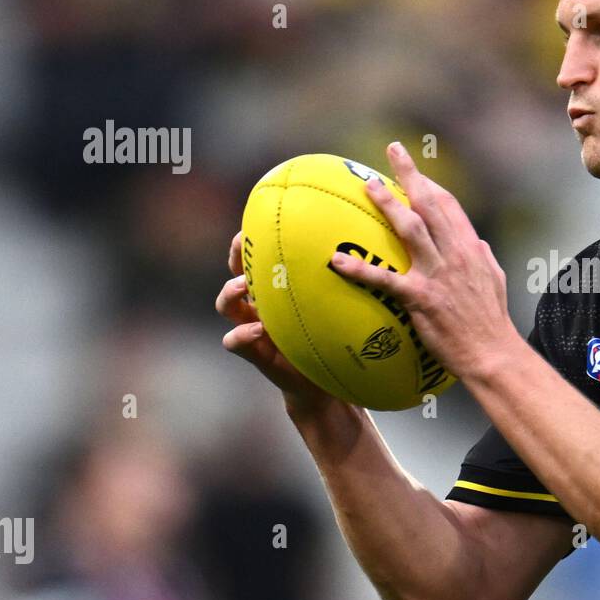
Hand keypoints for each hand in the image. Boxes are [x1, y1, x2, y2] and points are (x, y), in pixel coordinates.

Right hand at [216, 230, 339, 416]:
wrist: (323, 384)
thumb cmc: (333, 340)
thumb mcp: (340, 310)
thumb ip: (348, 286)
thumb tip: (374, 252)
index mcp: (279, 288)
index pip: (264, 254)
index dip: (261, 234)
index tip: (269, 216)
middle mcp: (261, 303)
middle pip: (236, 270)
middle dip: (236, 253)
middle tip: (243, 242)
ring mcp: (251, 325)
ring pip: (226, 304)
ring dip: (230, 292)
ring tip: (243, 287)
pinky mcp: (253, 351)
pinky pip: (235, 341)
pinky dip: (241, 334)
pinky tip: (257, 329)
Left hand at [327, 142, 518, 380]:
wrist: (493, 353)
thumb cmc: (492, 323)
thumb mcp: (495, 282)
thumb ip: (484, 259)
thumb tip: (477, 244)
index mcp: (471, 249)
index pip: (449, 207)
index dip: (431, 185)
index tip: (416, 172)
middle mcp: (455, 254)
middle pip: (430, 205)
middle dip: (411, 175)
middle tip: (393, 152)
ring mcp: (438, 274)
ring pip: (409, 229)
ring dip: (387, 205)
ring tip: (367, 186)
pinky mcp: (421, 298)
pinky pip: (385, 280)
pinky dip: (360, 270)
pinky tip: (337, 261)